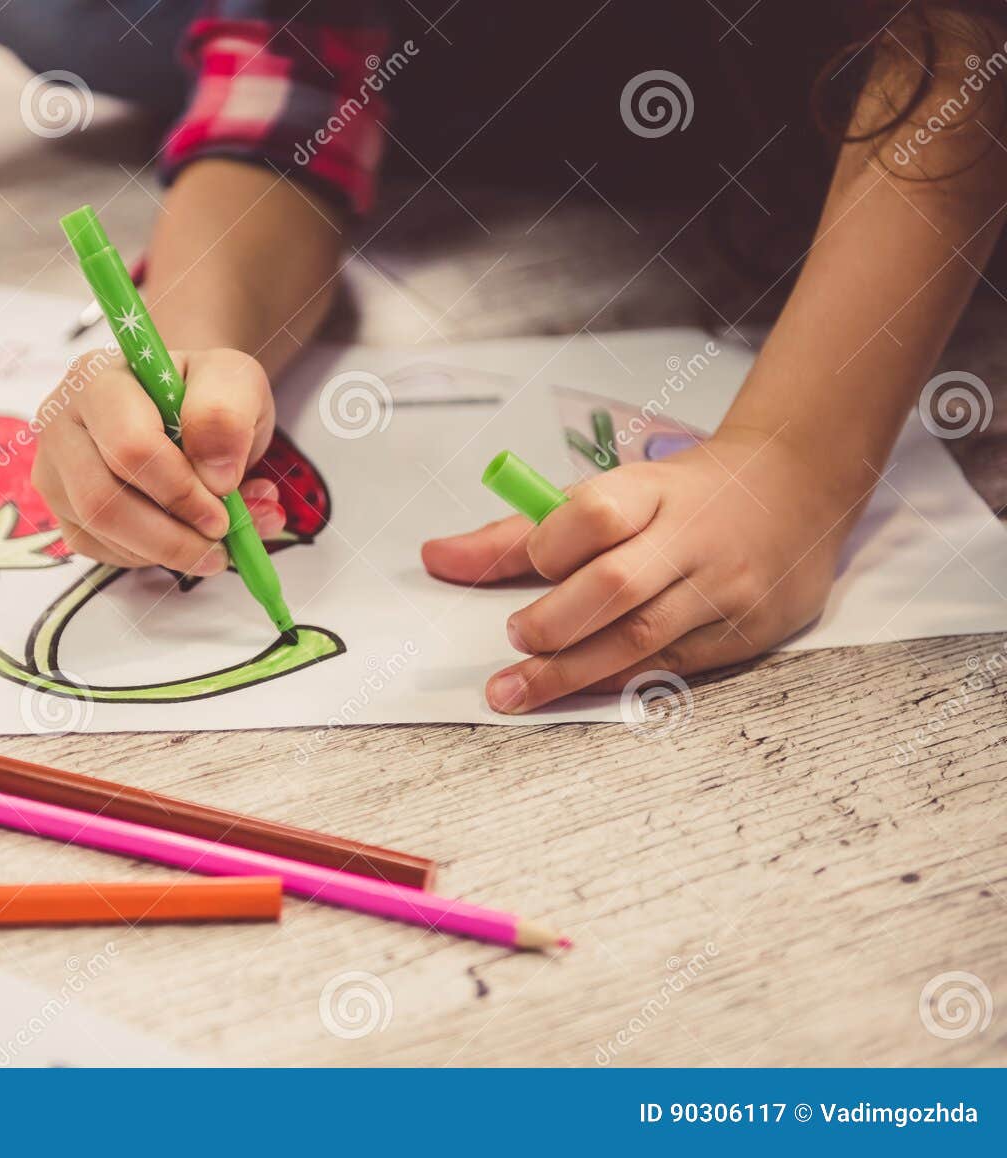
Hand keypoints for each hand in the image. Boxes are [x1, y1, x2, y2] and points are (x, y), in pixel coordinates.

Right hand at [31, 347, 286, 572]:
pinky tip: (176, 532)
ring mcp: (55, 471)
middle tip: (218, 537)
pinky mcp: (62, 511)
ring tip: (210, 540)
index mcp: (98, 378)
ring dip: (165, 549)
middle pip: (102, 499)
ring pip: (100, 531)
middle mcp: (62, 423)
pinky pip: (100, 549)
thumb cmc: (204, 395)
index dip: (181, 488)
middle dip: (170, 532)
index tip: (225, 504)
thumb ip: (227, 416)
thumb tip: (214, 479)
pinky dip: (148, 554)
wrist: (186, 410)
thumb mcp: (234, 381)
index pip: (130, 446)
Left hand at [422, 431, 854, 712]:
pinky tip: (579, 692)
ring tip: (515, 690)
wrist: (795, 492)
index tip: (532, 566)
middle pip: (616, 585)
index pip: (595, 514)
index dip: (551, 544)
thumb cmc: (680, 497)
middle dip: (554, 623)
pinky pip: (671, 668)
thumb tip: (436, 558)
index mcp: (652, 491)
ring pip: (642, 637)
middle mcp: (691, 538)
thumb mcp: (608, 494)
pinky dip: (617, 683)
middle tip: (514, 640)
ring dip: (570, 672)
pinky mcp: (744, 633)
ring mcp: (723, 588)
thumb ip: (519, 532)